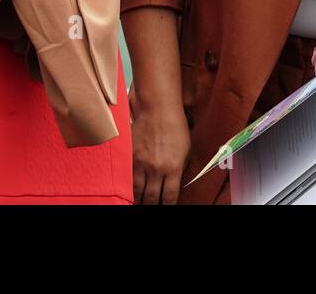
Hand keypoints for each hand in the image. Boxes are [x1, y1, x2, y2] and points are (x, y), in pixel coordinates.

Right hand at [129, 88, 190, 204]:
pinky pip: (129, 178)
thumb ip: (181, 169)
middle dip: (152, 205)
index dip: (168, 206)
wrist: (159, 109)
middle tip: (152, 206)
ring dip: (139, 200)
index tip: (167, 207)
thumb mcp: (186, 150)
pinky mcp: (130, 157)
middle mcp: (156, 168)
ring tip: (141, 203)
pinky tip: (132, 191)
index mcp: (173, 167)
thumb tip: (175, 185)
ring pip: (137, 191)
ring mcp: (141, 163)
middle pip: (151, 198)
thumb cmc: (176, 128)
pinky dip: (130, 187)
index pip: (169, 197)